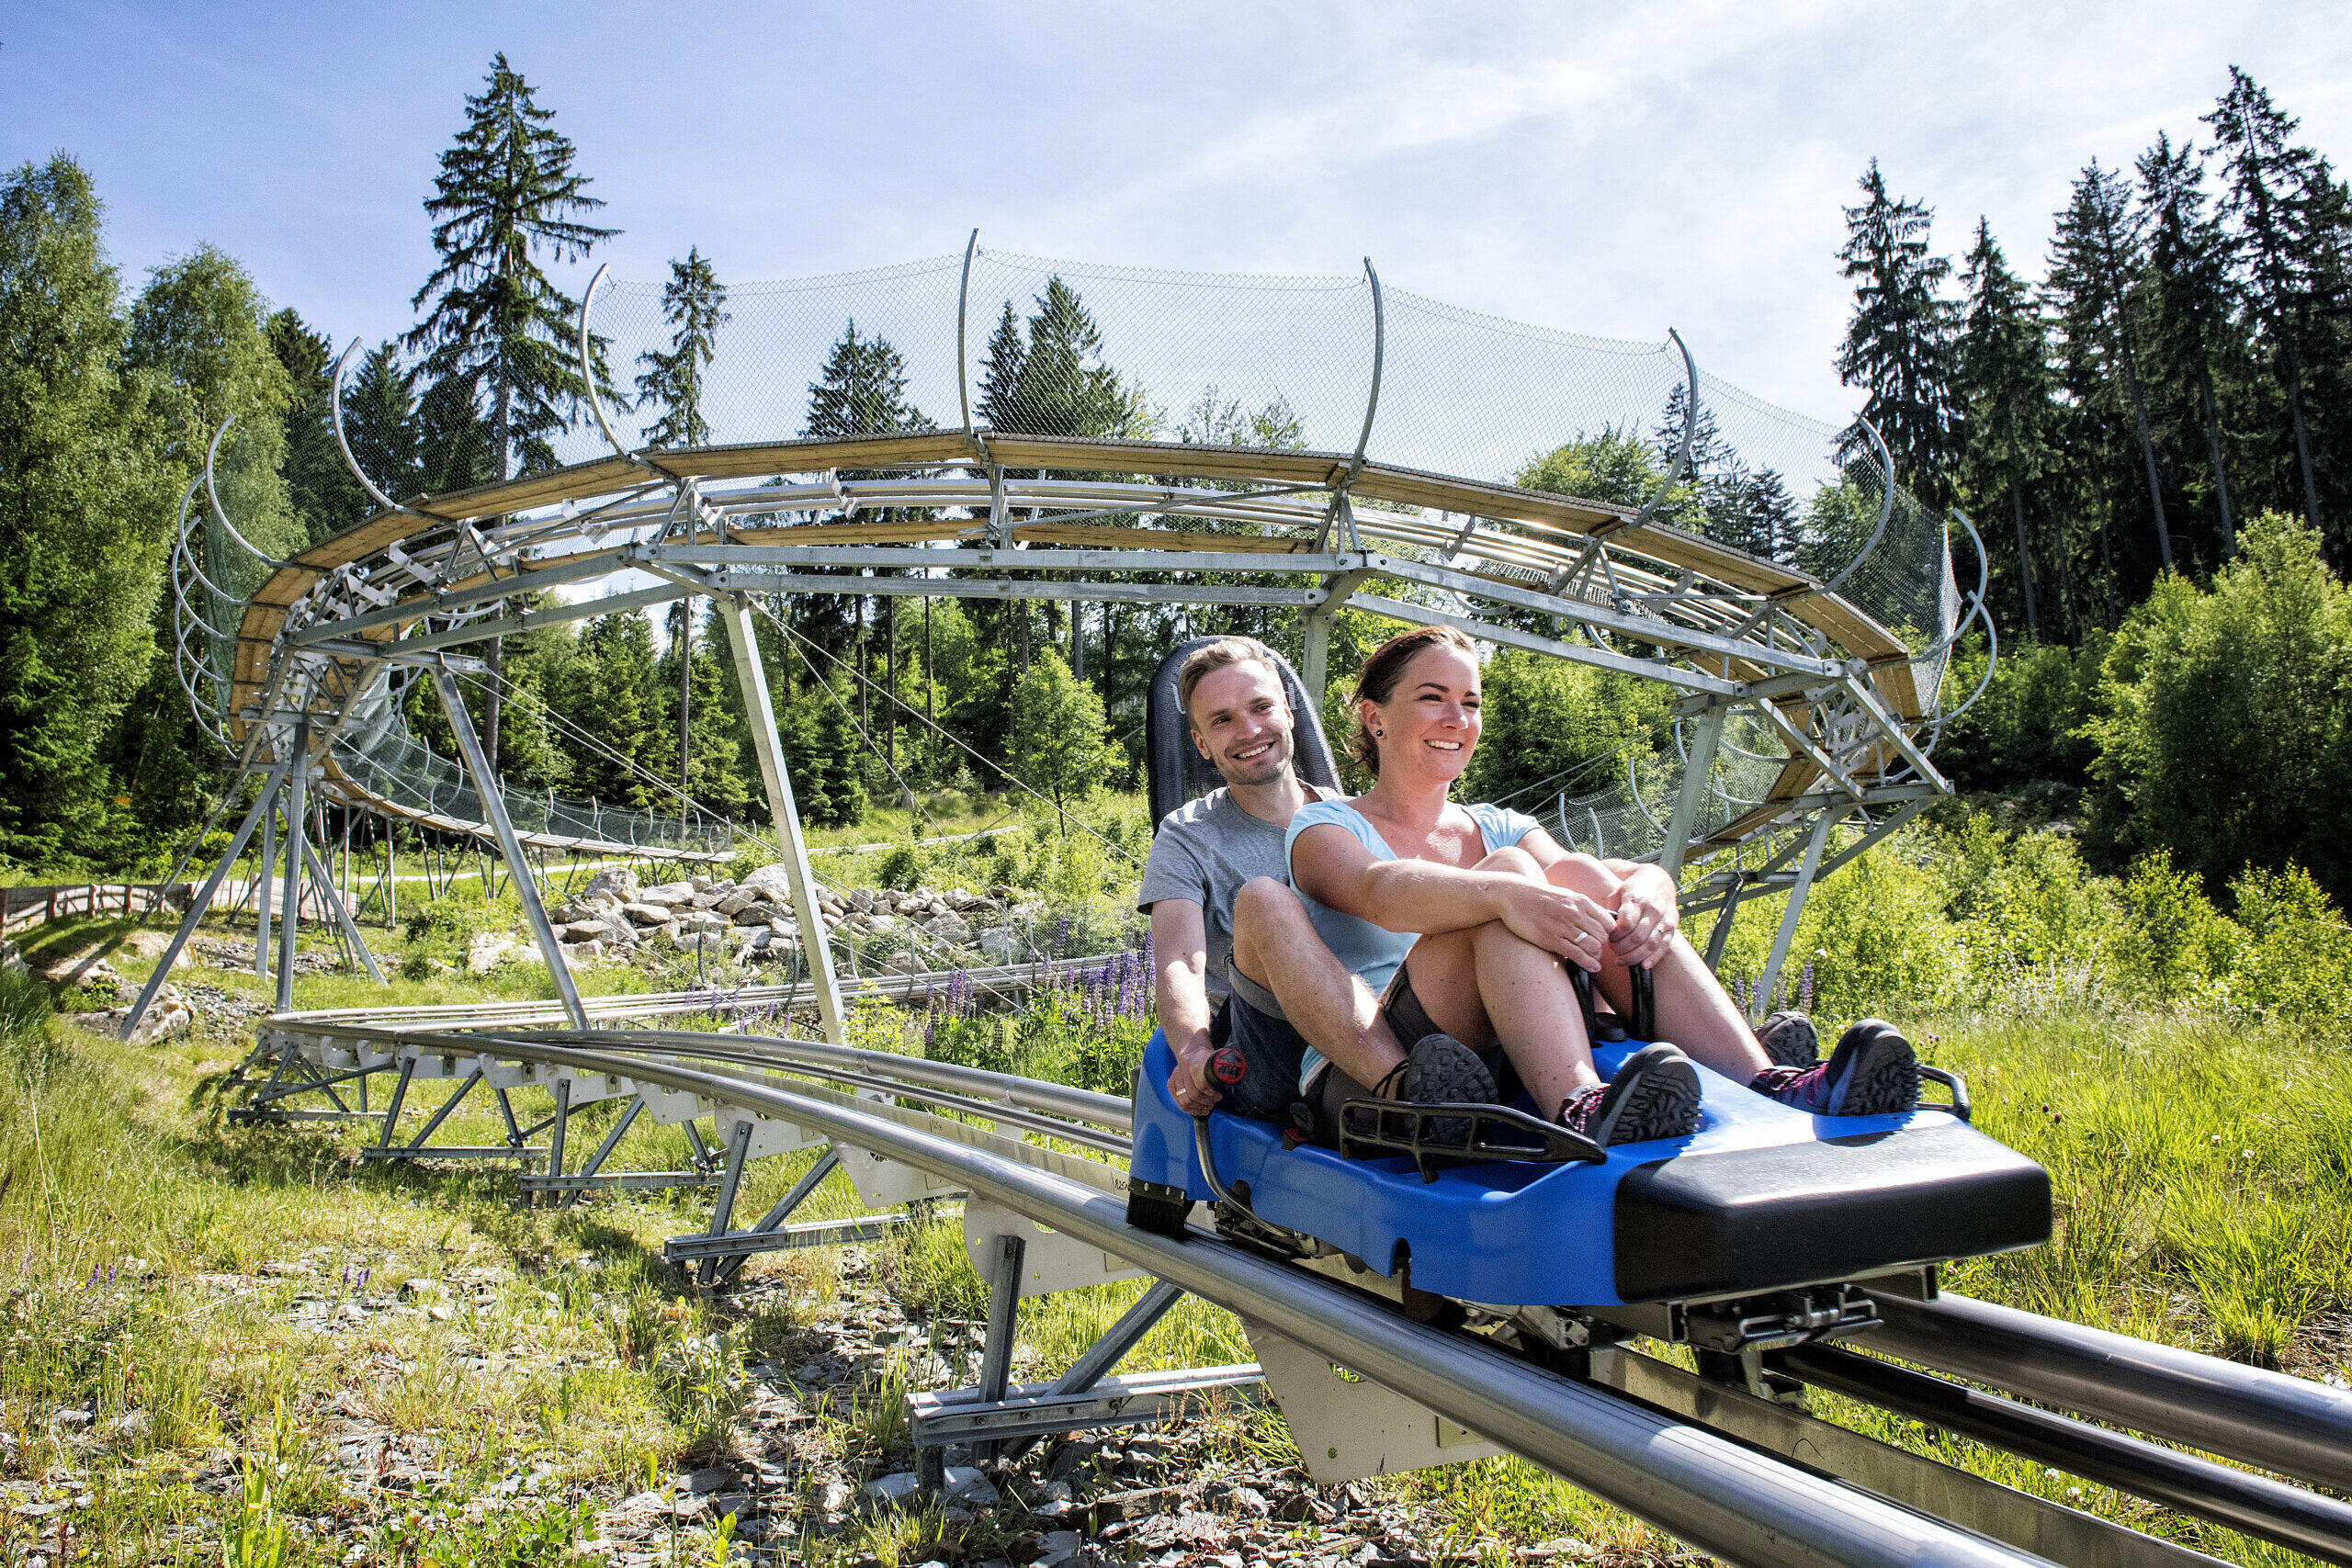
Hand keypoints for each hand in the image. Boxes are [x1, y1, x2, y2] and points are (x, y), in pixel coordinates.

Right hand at [1168, 1041, 1220, 1114]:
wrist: (1192, 1047)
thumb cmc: (1206, 1054)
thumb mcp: (1216, 1059)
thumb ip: (1222, 1069)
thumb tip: (1229, 1080)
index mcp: (1193, 1062)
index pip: (1201, 1085)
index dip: (1211, 1094)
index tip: (1218, 1095)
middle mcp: (1182, 1069)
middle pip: (1192, 1095)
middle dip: (1206, 1102)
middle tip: (1214, 1101)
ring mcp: (1175, 1077)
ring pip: (1184, 1101)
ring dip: (1198, 1107)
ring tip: (1207, 1107)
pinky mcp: (1171, 1083)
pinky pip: (1178, 1101)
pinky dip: (1189, 1108)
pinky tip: (1198, 1109)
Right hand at [1497, 880, 1616, 971]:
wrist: (1513, 896)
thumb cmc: (1539, 897)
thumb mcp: (1565, 895)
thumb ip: (1582, 907)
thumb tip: (1598, 920)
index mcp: (1581, 901)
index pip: (1608, 922)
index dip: (1609, 934)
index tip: (1604, 939)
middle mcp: (1575, 913)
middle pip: (1602, 936)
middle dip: (1602, 946)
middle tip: (1596, 950)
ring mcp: (1563, 927)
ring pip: (1593, 946)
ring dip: (1595, 955)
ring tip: (1592, 958)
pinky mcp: (1551, 939)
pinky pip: (1577, 955)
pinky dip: (1588, 963)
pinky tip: (1593, 967)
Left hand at [1610, 867, 1680, 969]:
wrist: (1658, 880)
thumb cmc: (1633, 888)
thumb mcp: (1618, 892)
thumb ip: (1610, 909)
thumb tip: (1601, 929)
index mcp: (1637, 899)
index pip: (1626, 924)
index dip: (1615, 936)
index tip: (1608, 939)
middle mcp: (1653, 909)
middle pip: (1638, 936)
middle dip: (1622, 948)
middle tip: (1613, 950)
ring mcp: (1664, 919)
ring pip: (1651, 943)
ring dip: (1634, 956)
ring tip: (1621, 960)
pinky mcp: (1672, 926)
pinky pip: (1664, 945)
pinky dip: (1654, 958)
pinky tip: (1644, 965)